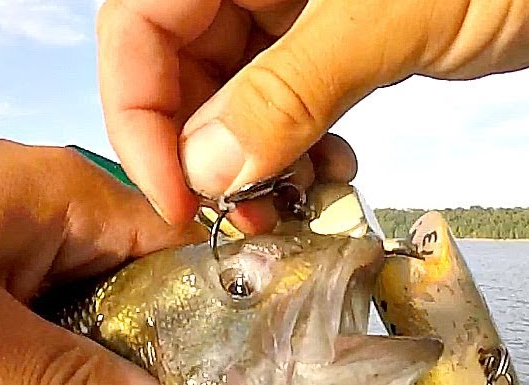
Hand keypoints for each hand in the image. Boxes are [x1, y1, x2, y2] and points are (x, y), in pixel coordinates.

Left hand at [0, 131, 202, 384]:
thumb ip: (64, 384)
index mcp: (71, 193)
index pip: (182, 257)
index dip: (214, 331)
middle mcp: (60, 205)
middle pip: (145, 291)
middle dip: (161, 366)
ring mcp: (24, 232)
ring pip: (98, 310)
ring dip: (108, 372)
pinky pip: (54, 315)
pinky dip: (64, 363)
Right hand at [97, 0, 528, 216]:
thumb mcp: (392, 20)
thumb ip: (291, 90)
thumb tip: (206, 169)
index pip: (137, 24)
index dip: (137, 112)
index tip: (171, 192)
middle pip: (176, 64)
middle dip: (200, 149)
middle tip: (239, 219)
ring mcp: (293, 2)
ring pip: (230, 90)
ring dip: (251, 158)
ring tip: (293, 206)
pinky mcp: (334, 33)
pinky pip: (284, 97)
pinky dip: (296, 145)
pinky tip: (333, 173)